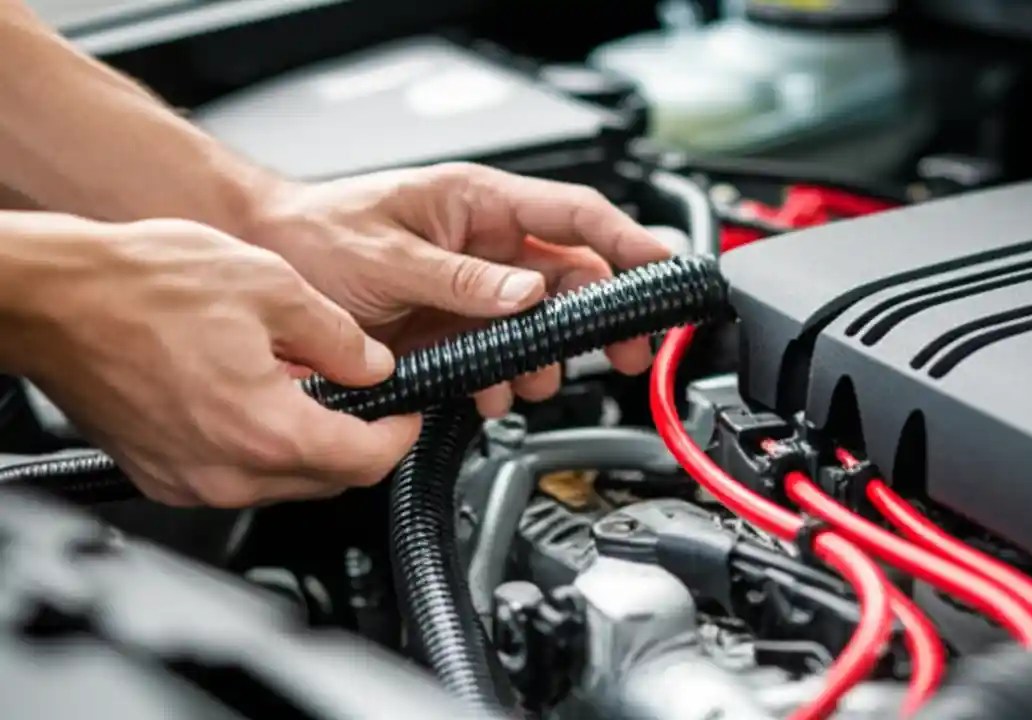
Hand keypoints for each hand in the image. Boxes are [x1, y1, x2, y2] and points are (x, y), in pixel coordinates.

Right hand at [0, 214, 419, 506]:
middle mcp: (228, 472)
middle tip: (364, 397)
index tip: (406, 411)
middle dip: (358, 441)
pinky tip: (252, 398)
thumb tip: (375, 366)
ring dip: (308, 445)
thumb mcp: (272, 288)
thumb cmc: (140, 287)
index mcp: (268, 430)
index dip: (401, 433)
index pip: (368, 461)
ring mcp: (189, 481)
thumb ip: (340, 338)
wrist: (54, 297)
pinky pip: (234, 478)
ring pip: (283, 483)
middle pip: (330, 479)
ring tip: (302, 388)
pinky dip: (259, 447)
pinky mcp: (161, 477)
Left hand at [244, 163, 671, 417]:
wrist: (267, 264)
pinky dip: (507, 376)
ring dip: (547, 356)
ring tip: (533, 380)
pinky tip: (495, 390)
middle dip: (604, 316)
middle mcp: (485, 241)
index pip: (575, 213)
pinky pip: (502, 351)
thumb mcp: (387, 256)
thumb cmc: (314, 234)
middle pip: (573, 274)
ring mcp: (473, 286)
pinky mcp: (454, 325)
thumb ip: (459, 280)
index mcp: (476, 202)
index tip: (664, 270)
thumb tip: (527, 294)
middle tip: (629, 351)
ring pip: (542, 320)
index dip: (628, 241)